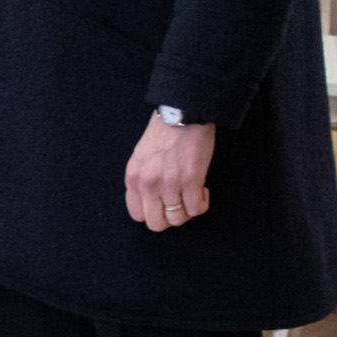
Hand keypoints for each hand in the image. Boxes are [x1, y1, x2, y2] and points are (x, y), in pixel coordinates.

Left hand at [125, 116, 217, 232]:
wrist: (182, 113)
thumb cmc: (164, 133)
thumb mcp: (141, 158)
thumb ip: (142, 181)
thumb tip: (151, 203)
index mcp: (133, 177)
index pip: (137, 215)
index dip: (153, 213)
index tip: (163, 205)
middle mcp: (148, 183)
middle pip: (156, 223)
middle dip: (170, 218)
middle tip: (180, 203)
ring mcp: (169, 183)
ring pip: (178, 219)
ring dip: (188, 210)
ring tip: (192, 194)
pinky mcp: (191, 179)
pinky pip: (197, 209)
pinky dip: (202, 203)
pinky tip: (202, 189)